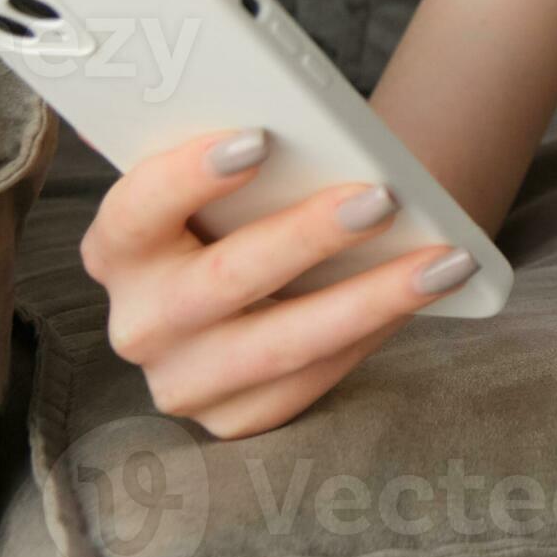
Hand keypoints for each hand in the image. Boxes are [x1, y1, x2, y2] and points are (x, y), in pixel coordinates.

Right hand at [81, 129, 475, 440]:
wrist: (270, 269)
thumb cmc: (251, 202)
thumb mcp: (235, 180)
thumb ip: (251, 160)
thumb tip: (320, 141)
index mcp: (117, 248)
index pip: (136, 209)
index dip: (189, 175)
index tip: (259, 137)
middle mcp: (138, 322)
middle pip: (222, 279)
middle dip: (307, 236)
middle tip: (381, 196)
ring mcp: (181, 381)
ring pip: (281, 343)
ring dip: (369, 296)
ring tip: (440, 259)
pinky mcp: (233, 419)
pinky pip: (310, 380)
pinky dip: (372, 333)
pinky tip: (425, 295)